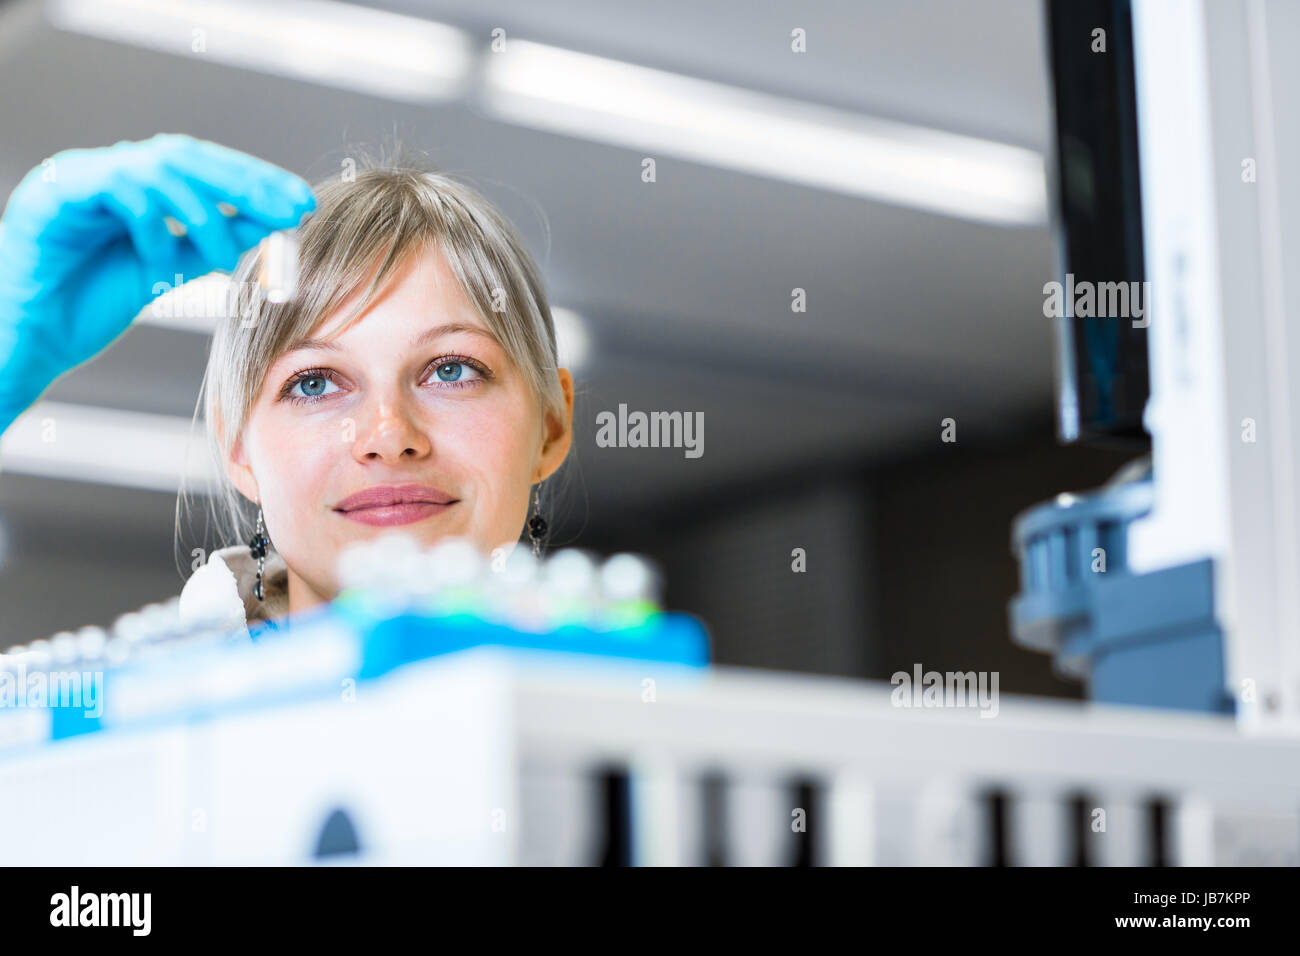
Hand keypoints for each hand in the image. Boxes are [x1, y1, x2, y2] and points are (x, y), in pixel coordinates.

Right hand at [0, 133, 315, 430]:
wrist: (31, 340)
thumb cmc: (91, 306)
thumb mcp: (169, 269)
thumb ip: (212, 242)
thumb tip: (270, 222)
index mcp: (135, 184)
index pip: (203, 167)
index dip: (254, 181)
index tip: (300, 204)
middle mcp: (106, 170)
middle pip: (187, 156)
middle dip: (245, 182)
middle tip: (289, 208)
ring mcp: (77, 177)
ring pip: (157, 167)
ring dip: (204, 210)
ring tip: (224, 254)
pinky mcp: (52, 194)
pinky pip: (115, 187)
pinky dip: (152, 220)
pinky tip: (164, 260)